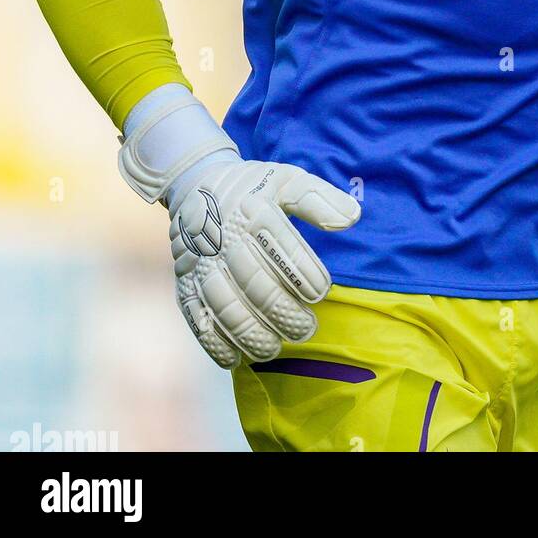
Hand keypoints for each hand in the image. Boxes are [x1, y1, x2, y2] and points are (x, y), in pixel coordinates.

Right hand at [168, 158, 359, 367]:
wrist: (196, 186)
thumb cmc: (253, 188)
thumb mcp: (286, 179)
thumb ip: (319, 199)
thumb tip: (352, 218)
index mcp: (253, 211)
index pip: (280, 247)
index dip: (302, 273)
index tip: (321, 292)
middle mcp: (224, 238)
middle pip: (254, 282)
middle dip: (282, 312)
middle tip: (306, 330)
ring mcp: (201, 263)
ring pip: (225, 304)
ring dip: (250, 332)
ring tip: (275, 349)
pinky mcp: (185, 282)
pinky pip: (194, 316)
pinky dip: (213, 341)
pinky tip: (235, 358)